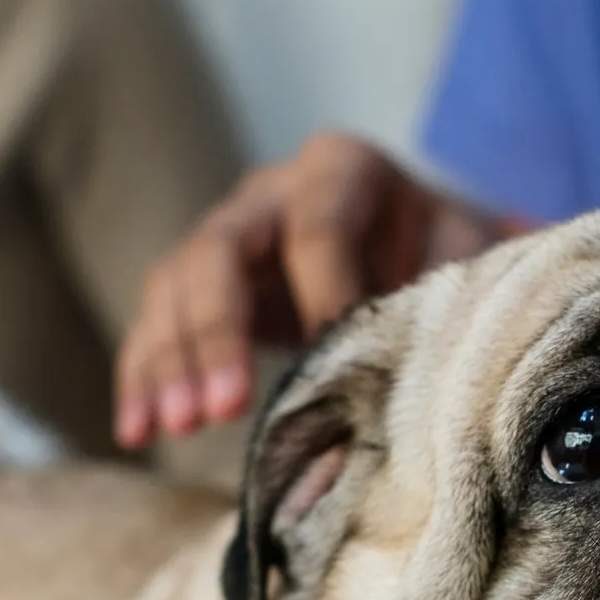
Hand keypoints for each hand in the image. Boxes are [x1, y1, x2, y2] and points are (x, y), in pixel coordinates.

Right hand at [114, 132, 525, 448]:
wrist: (427, 247)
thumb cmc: (448, 257)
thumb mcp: (464, 264)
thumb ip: (444, 308)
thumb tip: (419, 395)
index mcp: (343, 170)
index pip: (318, 226)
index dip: (321, 291)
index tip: (328, 355)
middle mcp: (269, 193)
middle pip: (219, 249)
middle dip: (217, 331)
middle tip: (223, 408)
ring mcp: (225, 236)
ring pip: (174, 286)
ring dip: (170, 360)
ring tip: (175, 427)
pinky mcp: (200, 287)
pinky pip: (155, 324)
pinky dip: (142, 376)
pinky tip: (135, 429)